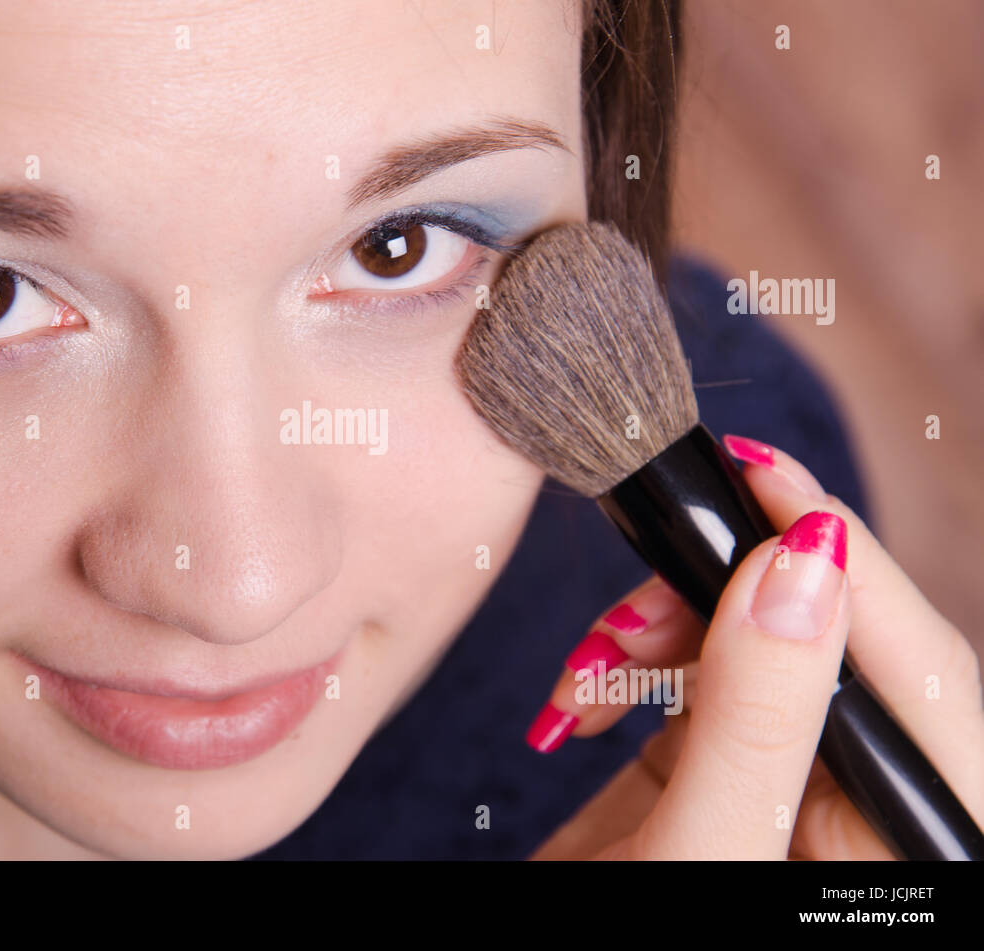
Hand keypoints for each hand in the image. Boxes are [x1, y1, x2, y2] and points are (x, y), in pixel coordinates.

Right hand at [527, 435, 983, 858]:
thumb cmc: (634, 947)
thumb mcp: (706, 854)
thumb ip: (761, 717)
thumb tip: (797, 564)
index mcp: (922, 849)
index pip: (924, 681)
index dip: (849, 568)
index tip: (768, 478)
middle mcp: (866, 808)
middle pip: (836, 649)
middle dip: (725, 602)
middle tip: (644, 601)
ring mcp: (787, 783)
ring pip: (754, 646)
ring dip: (660, 631)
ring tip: (593, 664)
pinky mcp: (717, 767)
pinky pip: (690, 674)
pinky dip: (629, 661)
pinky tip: (583, 691)